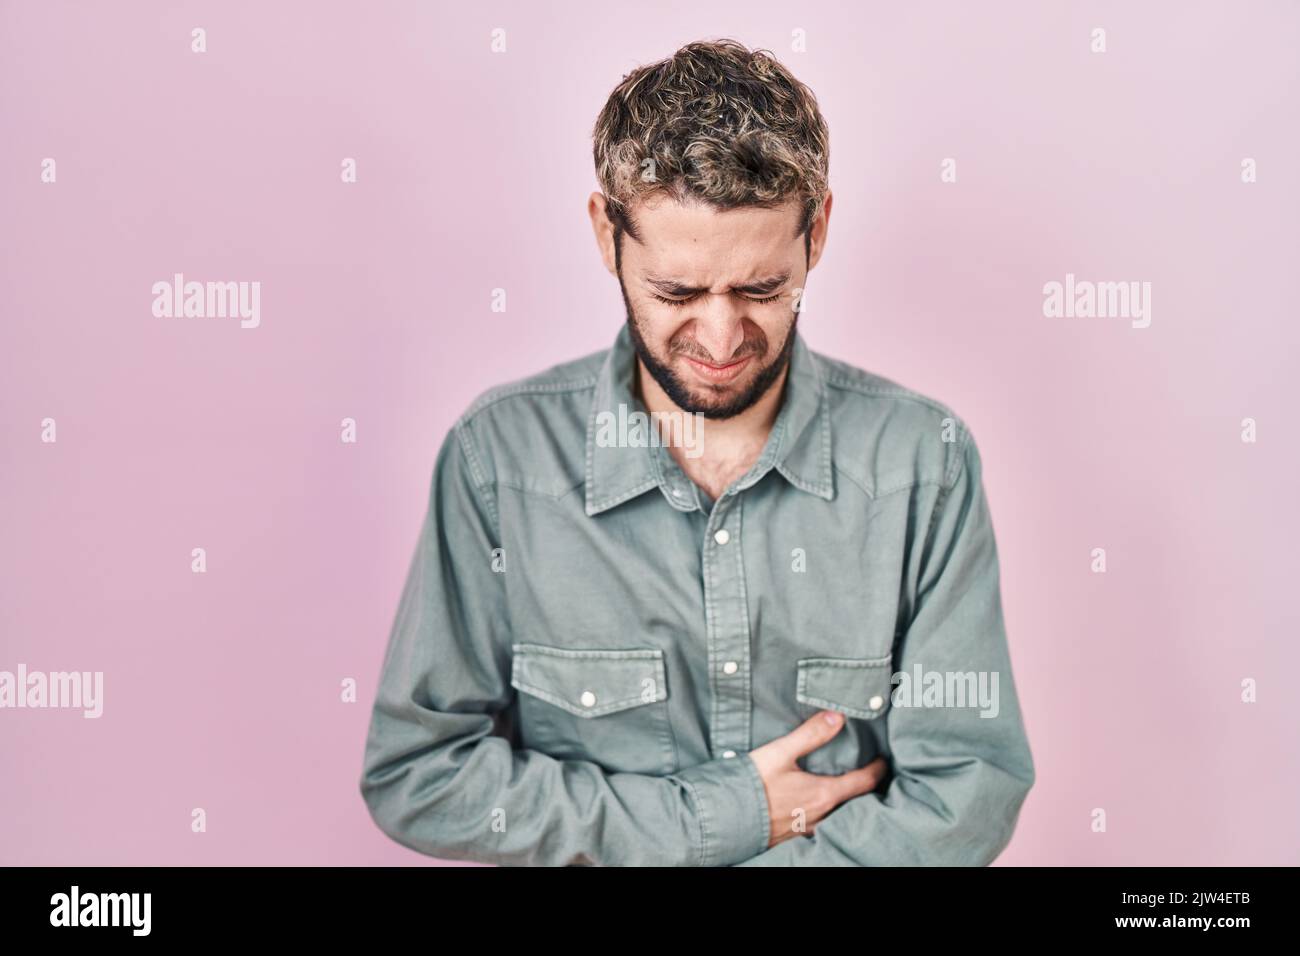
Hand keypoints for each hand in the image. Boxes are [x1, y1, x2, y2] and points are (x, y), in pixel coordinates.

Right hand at [748, 710, 888, 847]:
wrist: (724, 818)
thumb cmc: (752, 785)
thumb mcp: (780, 753)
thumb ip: (810, 734)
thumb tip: (838, 716)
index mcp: (824, 794)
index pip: (864, 782)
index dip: (877, 769)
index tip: (883, 760)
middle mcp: (822, 815)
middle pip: (856, 802)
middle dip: (865, 786)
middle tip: (870, 771)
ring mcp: (808, 828)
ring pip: (839, 815)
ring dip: (847, 801)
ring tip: (847, 786)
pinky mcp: (794, 835)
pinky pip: (822, 824)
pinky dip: (829, 812)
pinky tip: (818, 804)